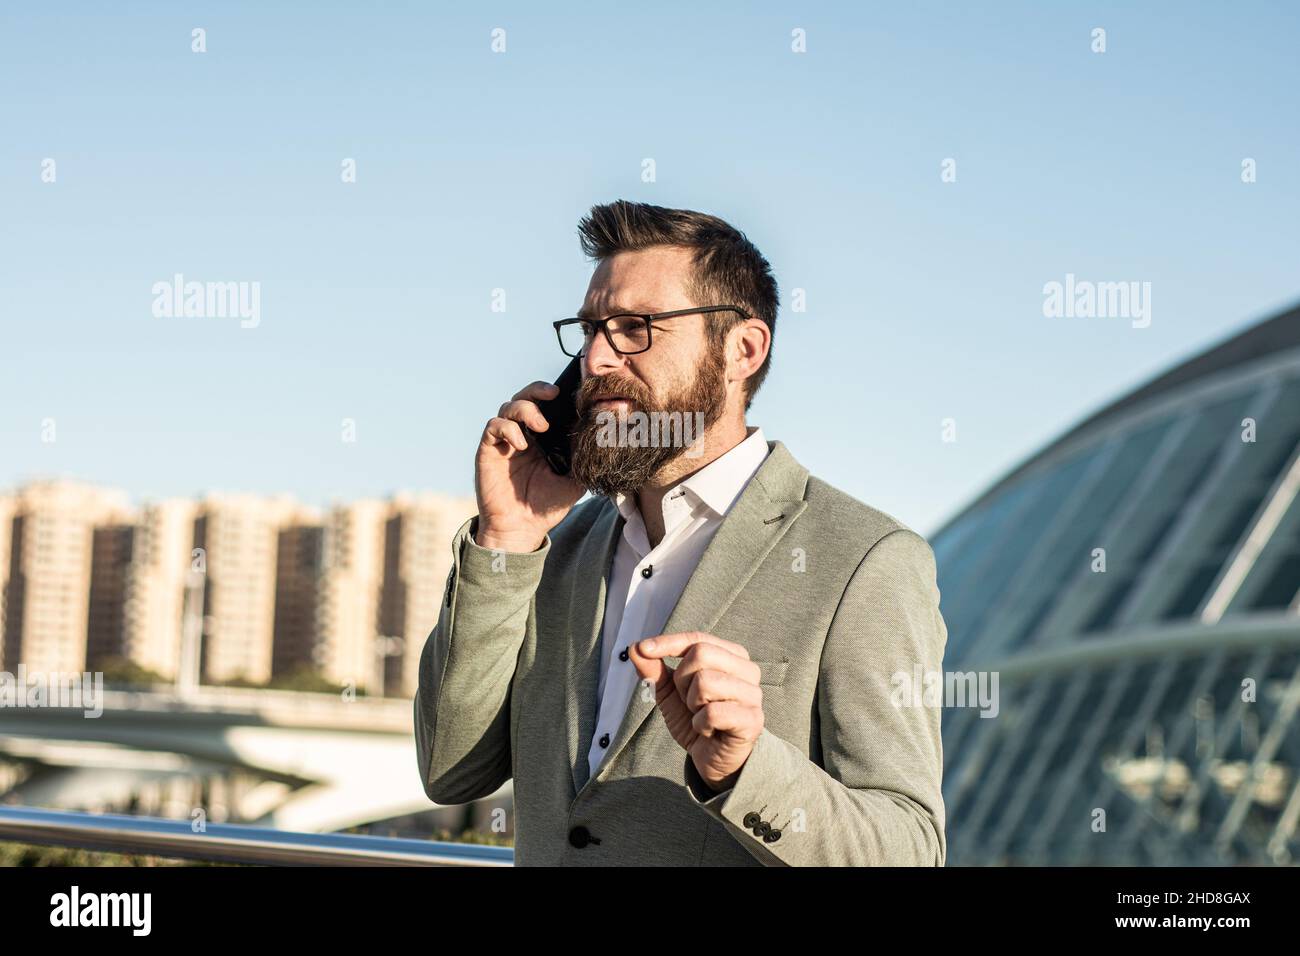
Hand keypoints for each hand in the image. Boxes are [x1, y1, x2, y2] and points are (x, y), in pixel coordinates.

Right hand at [475, 381, 584, 551]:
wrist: (522, 528)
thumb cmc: (547, 505)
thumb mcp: (575, 480)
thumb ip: (583, 458)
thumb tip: (600, 436)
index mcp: (542, 438)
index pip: (544, 405)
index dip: (553, 394)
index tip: (569, 393)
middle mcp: (522, 435)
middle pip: (524, 397)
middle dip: (538, 389)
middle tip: (554, 394)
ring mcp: (504, 441)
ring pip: (508, 406)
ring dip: (526, 409)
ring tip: (541, 426)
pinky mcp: (488, 450)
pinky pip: (494, 426)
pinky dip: (508, 428)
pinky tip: (522, 444)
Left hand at [629, 631, 763, 791]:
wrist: (714, 759)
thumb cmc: (696, 720)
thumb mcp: (670, 693)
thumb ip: (654, 670)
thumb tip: (634, 647)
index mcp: (732, 656)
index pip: (697, 639)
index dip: (668, 642)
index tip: (643, 648)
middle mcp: (748, 670)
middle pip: (701, 654)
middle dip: (683, 681)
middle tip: (690, 702)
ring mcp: (753, 695)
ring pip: (706, 681)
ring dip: (692, 704)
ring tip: (701, 716)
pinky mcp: (751, 720)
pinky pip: (712, 713)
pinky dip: (701, 725)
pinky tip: (709, 731)